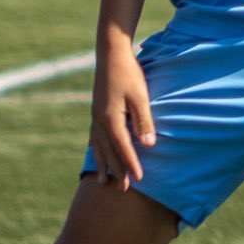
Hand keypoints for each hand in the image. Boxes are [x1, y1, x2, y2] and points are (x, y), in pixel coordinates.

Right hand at [90, 39, 154, 190]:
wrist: (111, 54)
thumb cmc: (129, 74)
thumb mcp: (141, 96)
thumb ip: (144, 121)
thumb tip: (148, 145)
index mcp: (110, 118)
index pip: (123, 147)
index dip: (131, 164)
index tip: (138, 180)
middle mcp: (99, 120)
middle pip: (108, 151)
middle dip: (116, 170)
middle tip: (123, 189)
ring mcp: (95, 116)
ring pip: (98, 146)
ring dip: (102, 163)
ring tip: (102, 181)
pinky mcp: (96, 110)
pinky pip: (94, 136)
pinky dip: (96, 149)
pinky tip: (96, 154)